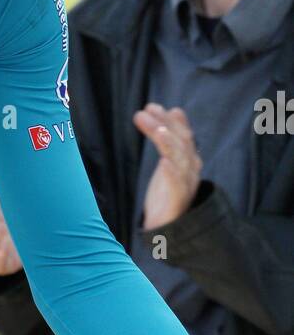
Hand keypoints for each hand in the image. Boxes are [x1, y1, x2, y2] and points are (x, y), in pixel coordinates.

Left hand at [134, 103, 202, 227]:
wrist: (169, 227)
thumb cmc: (166, 192)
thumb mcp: (166, 161)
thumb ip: (167, 138)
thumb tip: (167, 109)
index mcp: (188, 160)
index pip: (182, 134)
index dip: (169, 119)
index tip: (152, 107)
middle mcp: (190, 170)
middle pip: (181, 143)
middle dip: (164, 125)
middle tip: (145, 113)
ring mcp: (186, 185)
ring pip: (181, 160)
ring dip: (170, 144)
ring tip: (158, 131)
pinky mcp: (179, 201)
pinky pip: (178, 186)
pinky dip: (173, 173)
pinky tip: (165, 164)